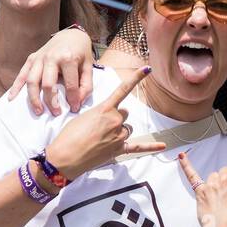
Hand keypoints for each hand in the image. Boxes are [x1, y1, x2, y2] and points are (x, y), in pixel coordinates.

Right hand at [7, 27, 96, 115]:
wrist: (71, 35)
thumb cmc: (81, 52)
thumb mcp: (89, 66)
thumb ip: (86, 84)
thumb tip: (78, 102)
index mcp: (68, 58)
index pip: (70, 84)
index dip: (73, 99)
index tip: (75, 109)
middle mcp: (51, 58)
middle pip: (47, 84)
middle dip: (51, 101)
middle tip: (56, 113)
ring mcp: (39, 58)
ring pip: (32, 81)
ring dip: (33, 98)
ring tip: (38, 111)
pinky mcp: (31, 58)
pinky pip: (21, 74)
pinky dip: (15, 87)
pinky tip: (12, 98)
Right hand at [45, 67, 166, 178]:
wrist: (63, 158)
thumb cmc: (68, 137)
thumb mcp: (83, 117)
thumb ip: (100, 114)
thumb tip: (109, 118)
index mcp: (105, 109)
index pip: (123, 90)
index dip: (136, 78)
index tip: (147, 69)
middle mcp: (115, 121)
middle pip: (124, 114)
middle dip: (115, 119)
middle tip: (98, 128)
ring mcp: (119, 136)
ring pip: (127, 129)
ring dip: (119, 132)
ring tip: (101, 140)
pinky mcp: (119, 150)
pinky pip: (139, 146)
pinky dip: (151, 146)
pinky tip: (163, 146)